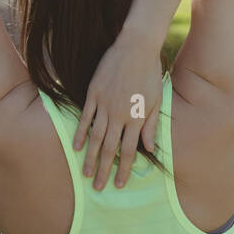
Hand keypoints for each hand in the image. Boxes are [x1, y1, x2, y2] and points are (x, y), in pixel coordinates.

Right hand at [73, 29, 162, 190]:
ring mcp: (105, 103)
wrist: (136, 46)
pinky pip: (85, 116)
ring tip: (86, 173)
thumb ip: (150, 125)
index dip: (123, 169)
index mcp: (136, 117)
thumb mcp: (156, 99)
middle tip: (98, 188)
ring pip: (96, 136)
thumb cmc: (150, 72)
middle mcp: (120, 114)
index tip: (118, 185)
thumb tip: (148, 149)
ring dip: (91, 157)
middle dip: (104, 170)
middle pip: (110, 148)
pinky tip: (77, 146)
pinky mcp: (94, 92)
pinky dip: (81, 132)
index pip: (128, 151)